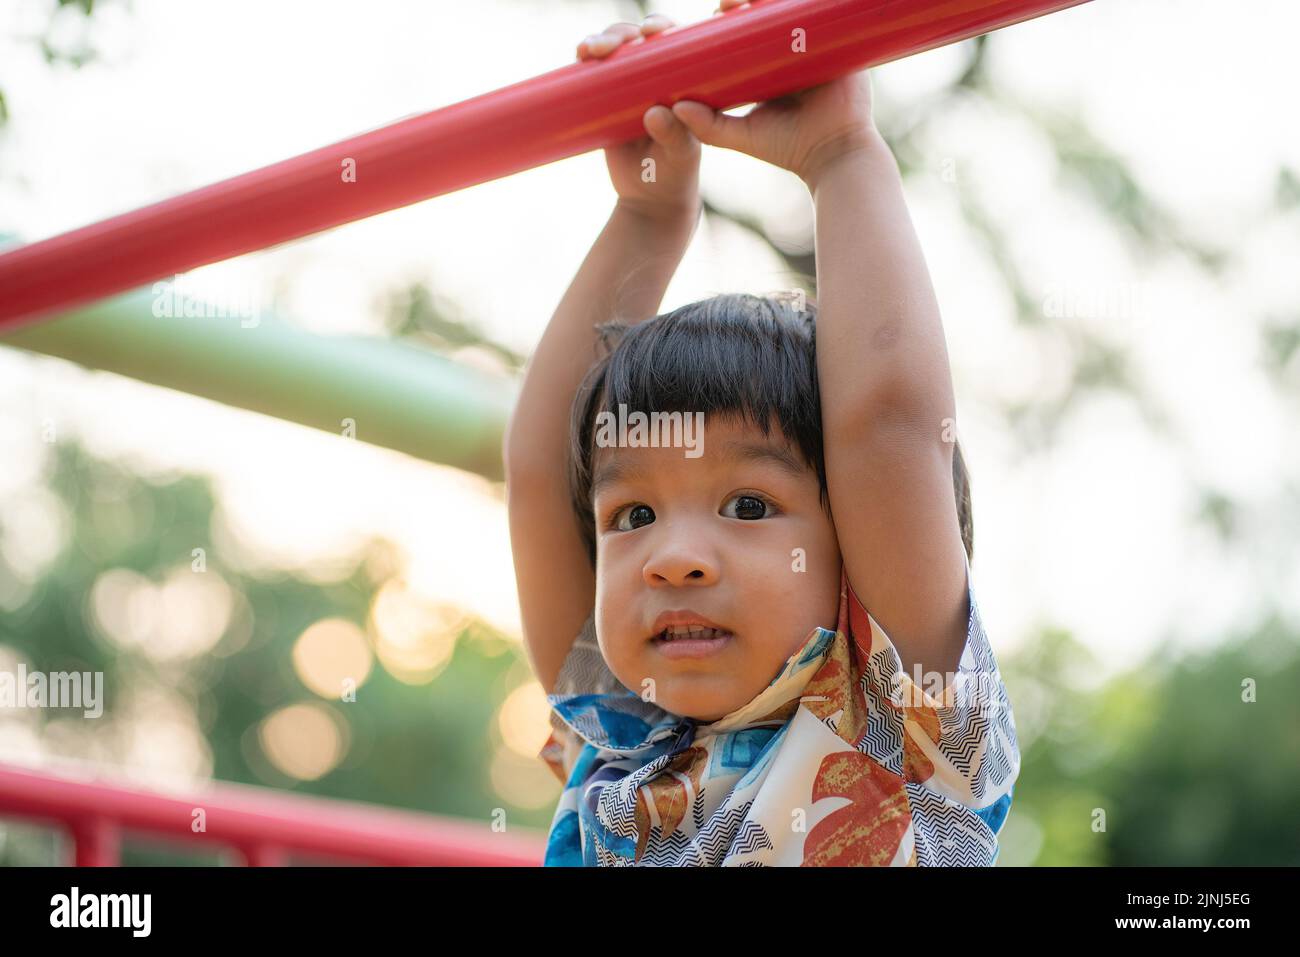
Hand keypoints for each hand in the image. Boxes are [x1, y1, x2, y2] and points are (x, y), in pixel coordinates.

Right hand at [578, 15, 701, 222]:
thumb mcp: (681, 157)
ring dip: (601, 41)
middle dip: (623, 33)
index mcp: (682, 82)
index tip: (651, 30)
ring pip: (613, 52)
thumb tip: (654, 113)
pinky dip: (584, 63)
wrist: (649, 200)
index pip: (675, 43)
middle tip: (613, 44)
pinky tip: (579, 55)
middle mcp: (656, 78)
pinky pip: (592, 76)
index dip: (662, 27)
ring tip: (590, 50)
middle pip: (638, 40)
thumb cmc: (675, 174)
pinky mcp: (604, 103)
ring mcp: (628, 89)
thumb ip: (675, 136)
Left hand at [670, 0, 877, 185]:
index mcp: (764, 67)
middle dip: (739, 2)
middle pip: (760, 14)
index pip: (738, 35)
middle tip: (725, 5)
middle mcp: (787, 50)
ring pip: (785, 7)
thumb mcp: (742, 136)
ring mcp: (812, 42)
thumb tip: (675, 109)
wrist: (835, 154)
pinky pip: (821, 8)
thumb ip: (710, 127)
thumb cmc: (789, 148)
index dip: (721, 22)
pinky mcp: (836, 37)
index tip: (702, 20)